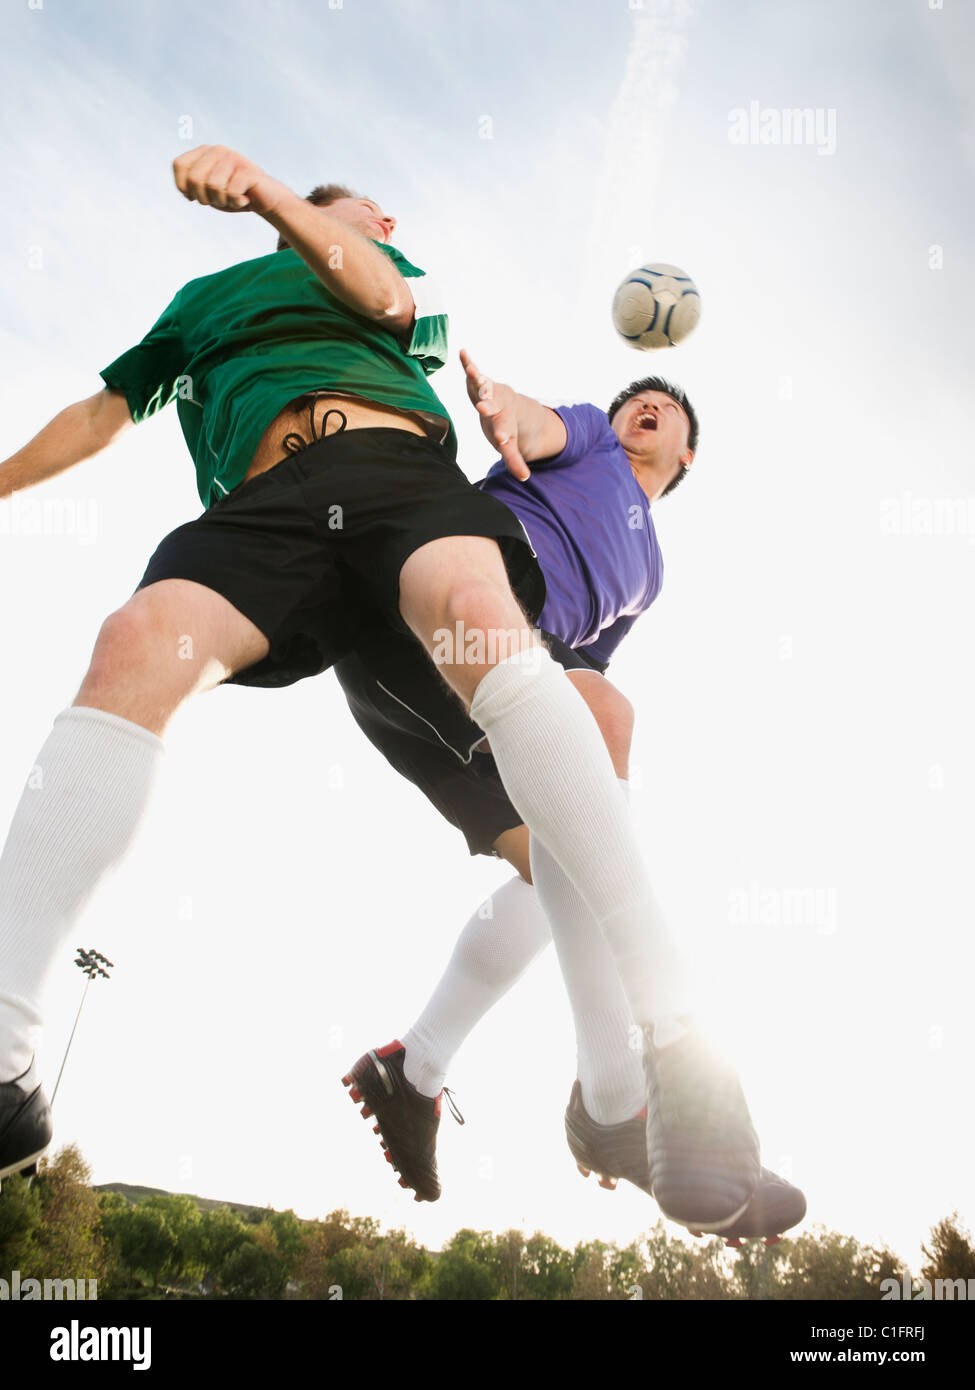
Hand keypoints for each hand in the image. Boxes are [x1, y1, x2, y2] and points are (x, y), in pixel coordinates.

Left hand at [172, 145, 288, 215]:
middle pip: (194, 179)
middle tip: (217, 199)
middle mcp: (217, 150)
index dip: (183, 186)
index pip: (179, 165)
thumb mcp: (207, 191)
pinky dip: (236, 203)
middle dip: (204, 198)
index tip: (195, 196)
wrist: (264, 199)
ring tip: (233, 198)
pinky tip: (245, 199)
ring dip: (222, 201)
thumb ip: (191, 185)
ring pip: (212, 187)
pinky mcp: (246, 170)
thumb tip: (185, 189)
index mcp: (204, 151)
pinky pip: (231, 193)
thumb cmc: (232, 195)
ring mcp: (232, 157)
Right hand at [459, 349, 529, 480]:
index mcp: (505, 422)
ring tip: (474, 374)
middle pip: (494, 406)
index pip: (505, 429)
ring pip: (484, 386)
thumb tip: (525, 479)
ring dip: (478, 381)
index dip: (504, 435)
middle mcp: (498, 405)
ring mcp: (490, 392)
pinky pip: (474, 372)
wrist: (509, 404)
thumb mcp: (511, 444)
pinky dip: (468, 363)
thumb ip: (515, 460)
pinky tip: (463, 352)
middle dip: (489, 406)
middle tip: (484, 407)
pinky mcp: (481, 382)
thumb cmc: (506, 426)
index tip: (503, 440)